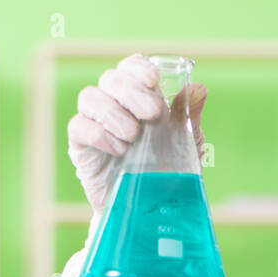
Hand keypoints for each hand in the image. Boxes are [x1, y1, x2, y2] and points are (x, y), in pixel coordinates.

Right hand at [67, 54, 207, 214]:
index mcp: (139, 97)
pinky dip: (98, 134)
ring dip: (113, 113)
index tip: (154, 80)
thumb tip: (199, 89)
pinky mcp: (81, 146)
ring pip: (89, 97)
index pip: (131, 67)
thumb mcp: (186, 144)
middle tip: (152, 114)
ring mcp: (95, 124)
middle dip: (131, 92)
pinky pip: (78, 127)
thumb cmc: (168, 170)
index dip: (139, 68)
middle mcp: (114, 104)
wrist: (150, 209)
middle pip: (110, 79)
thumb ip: (189, 116)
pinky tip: (119, 149)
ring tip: (134, 136)